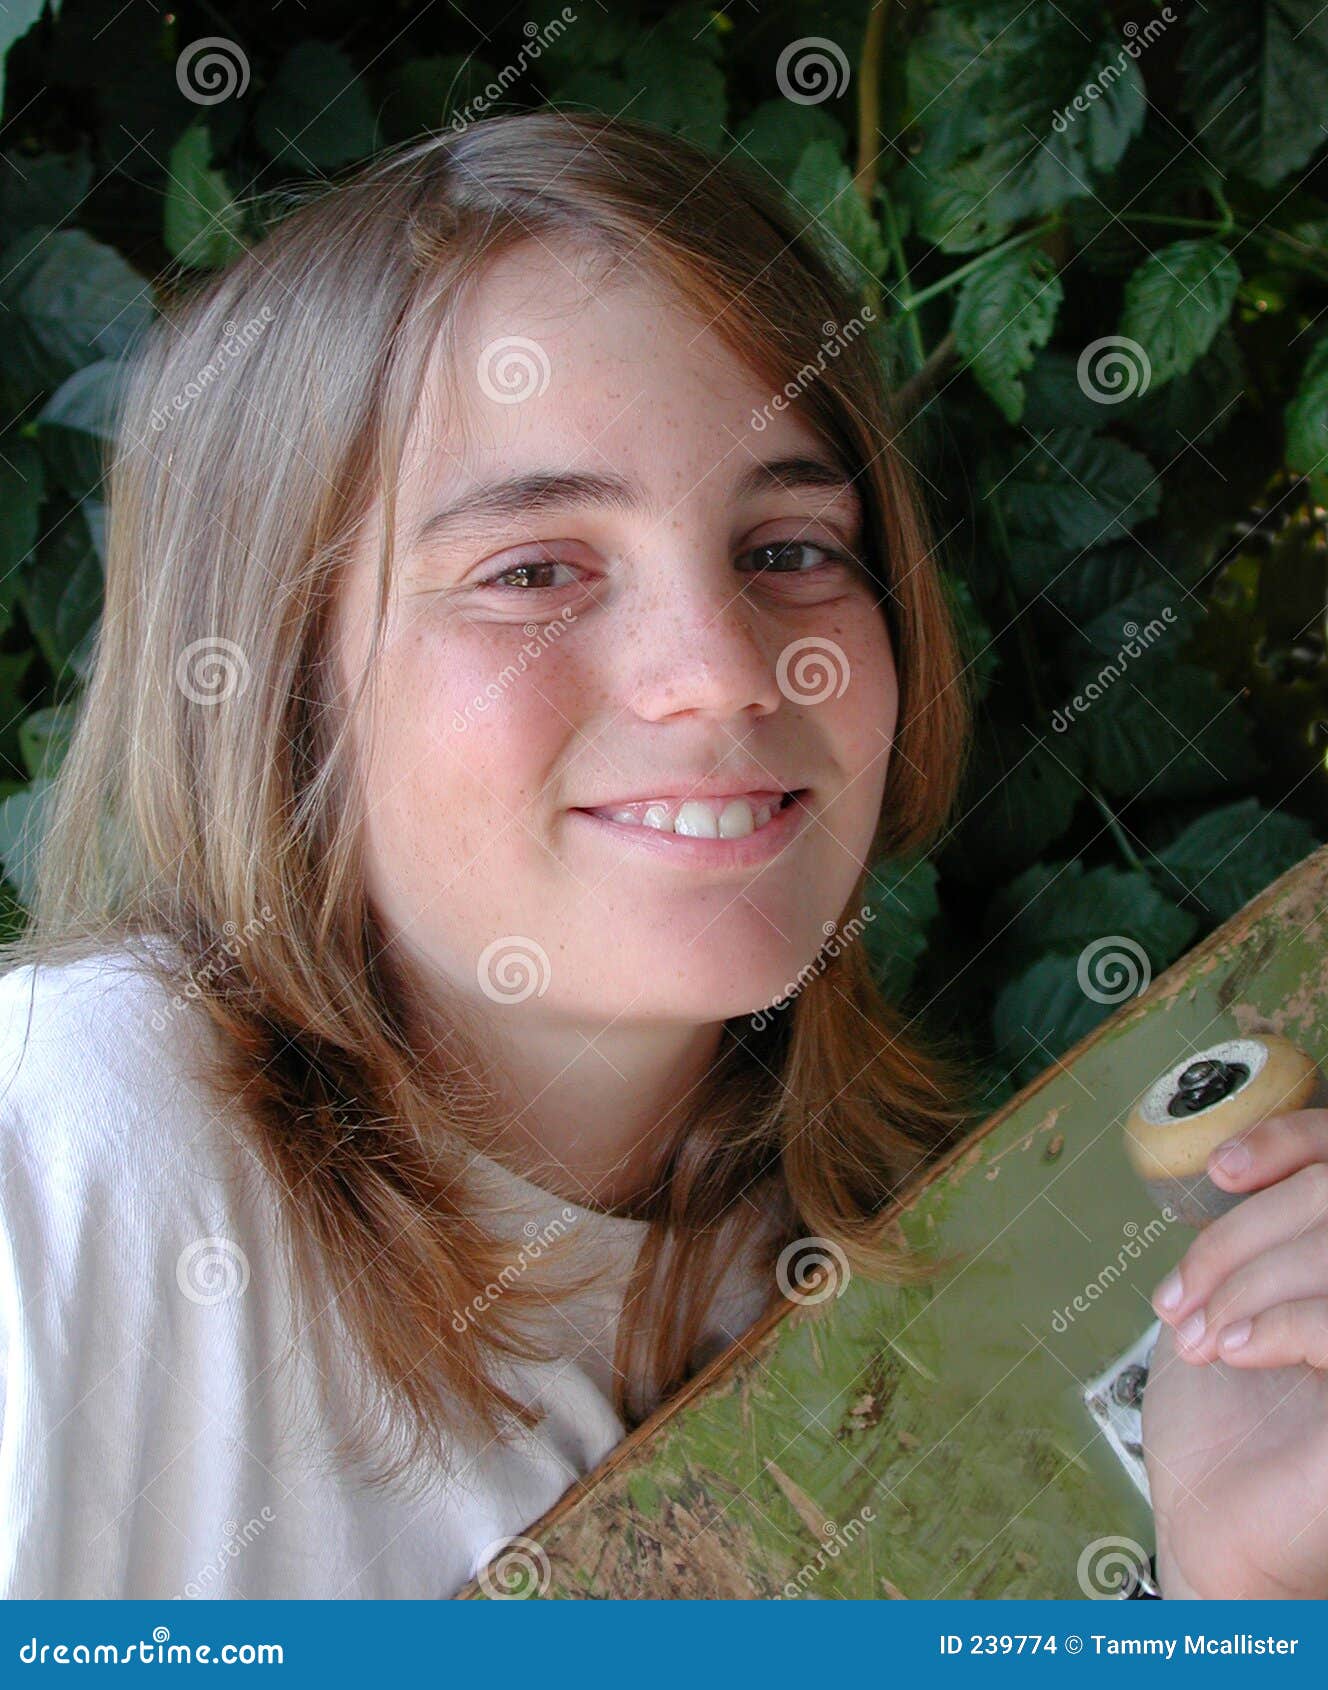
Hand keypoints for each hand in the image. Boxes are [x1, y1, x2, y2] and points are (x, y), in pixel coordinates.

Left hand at [1140, 1109, 1327, 1598]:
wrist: (1217, 1528)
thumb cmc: (1226, 1414)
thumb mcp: (1232, 1294)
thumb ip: (1258, 1227)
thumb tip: (1235, 1152)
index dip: (1289, 1141)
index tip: (1220, 1171)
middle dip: (1237, 1238)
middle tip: (1179, 1298)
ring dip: (1245, 1283)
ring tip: (1198, 1336)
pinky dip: (1276, 1323)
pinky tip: (1233, 1352)